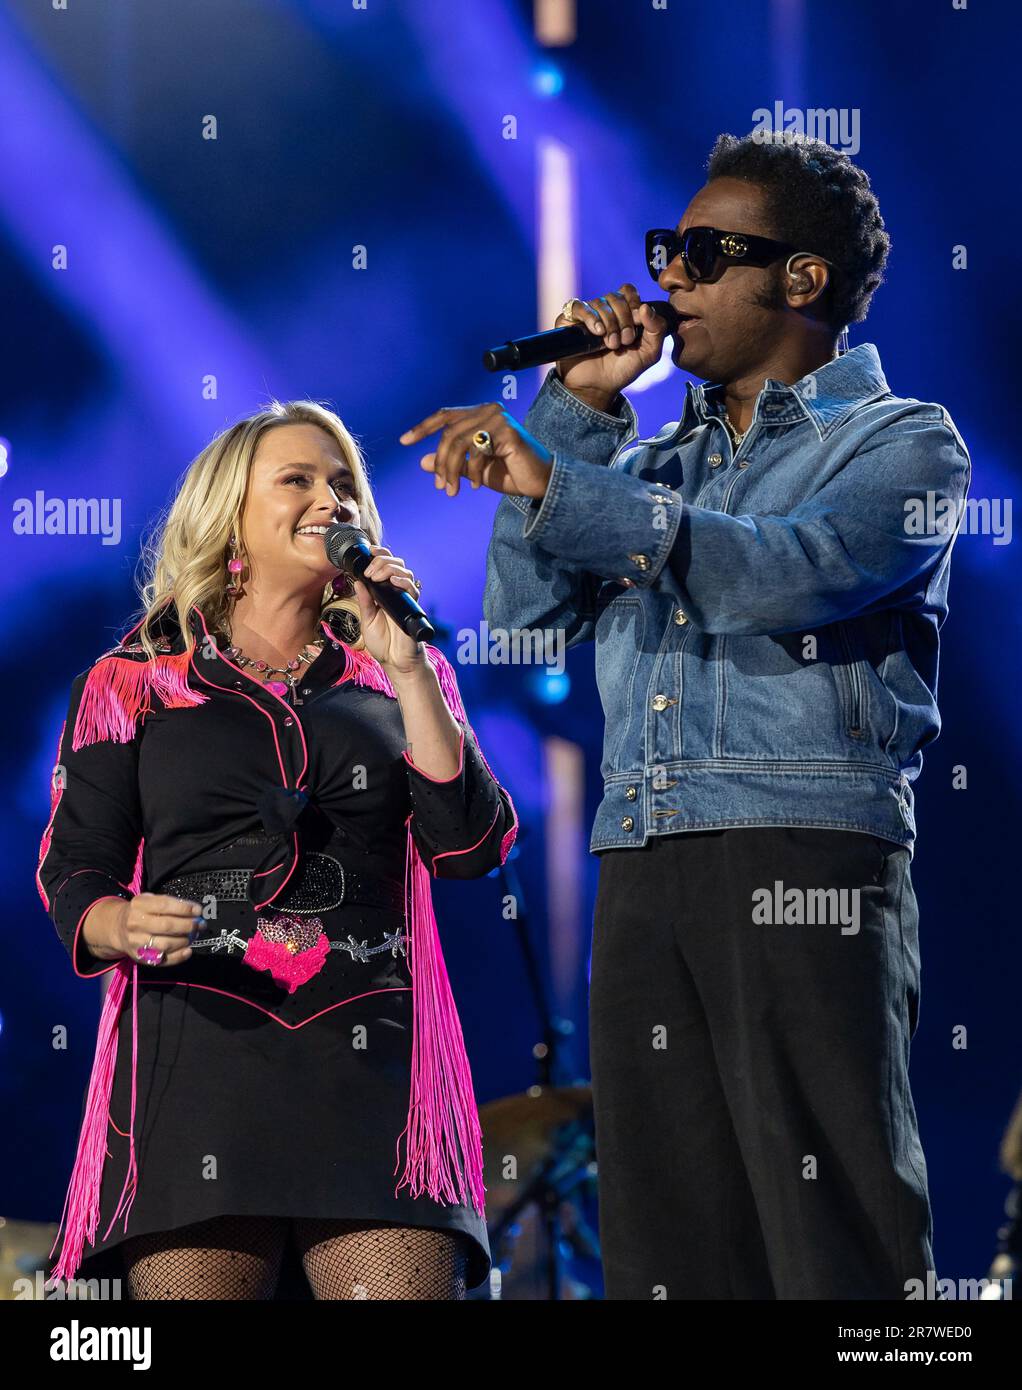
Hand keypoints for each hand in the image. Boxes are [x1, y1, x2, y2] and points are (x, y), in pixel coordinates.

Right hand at [96, 893, 201, 965]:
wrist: (117, 928)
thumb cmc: (141, 912)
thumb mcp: (149, 900)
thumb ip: (170, 903)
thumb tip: (195, 911)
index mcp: (139, 905)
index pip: (165, 905)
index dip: (184, 909)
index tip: (198, 911)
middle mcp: (135, 923)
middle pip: (167, 926)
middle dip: (188, 926)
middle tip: (200, 925)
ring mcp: (136, 942)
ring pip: (165, 944)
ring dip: (184, 940)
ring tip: (193, 936)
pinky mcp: (140, 957)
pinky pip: (162, 960)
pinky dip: (178, 956)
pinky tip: (188, 950)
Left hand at [350, 544, 425, 674]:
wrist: (395, 662)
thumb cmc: (383, 644)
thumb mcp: (366, 619)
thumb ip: (364, 601)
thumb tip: (358, 581)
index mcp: (383, 592)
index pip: (384, 566)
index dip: (378, 555)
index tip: (367, 552)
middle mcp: (395, 592)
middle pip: (395, 563)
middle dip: (381, 560)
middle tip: (369, 571)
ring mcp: (405, 598)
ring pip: (404, 571)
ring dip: (389, 568)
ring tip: (376, 576)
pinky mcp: (413, 606)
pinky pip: (412, 588)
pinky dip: (403, 581)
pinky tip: (394, 582)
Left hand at [399, 403, 552, 499]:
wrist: (540, 482)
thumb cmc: (511, 474)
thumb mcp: (473, 470)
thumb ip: (452, 463)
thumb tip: (423, 461)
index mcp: (480, 414)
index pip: (445, 416)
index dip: (423, 427)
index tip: (403, 441)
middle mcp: (488, 410)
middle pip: (448, 432)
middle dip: (441, 462)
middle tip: (441, 486)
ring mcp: (498, 418)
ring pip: (458, 441)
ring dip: (451, 469)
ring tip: (453, 489)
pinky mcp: (506, 430)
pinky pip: (476, 449)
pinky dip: (471, 470)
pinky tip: (473, 485)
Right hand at [554, 284, 669, 408]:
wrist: (598, 387)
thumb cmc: (623, 369)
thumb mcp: (649, 353)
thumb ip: (657, 329)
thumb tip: (645, 306)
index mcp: (623, 312)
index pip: (628, 292)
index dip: (634, 305)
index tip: (636, 328)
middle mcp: (604, 310)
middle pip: (616, 297)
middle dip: (624, 319)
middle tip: (623, 341)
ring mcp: (587, 314)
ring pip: (599, 302)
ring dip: (609, 324)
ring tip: (611, 345)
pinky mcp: (569, 321)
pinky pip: (578, 306)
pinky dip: (590, 317)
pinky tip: (597, 332)